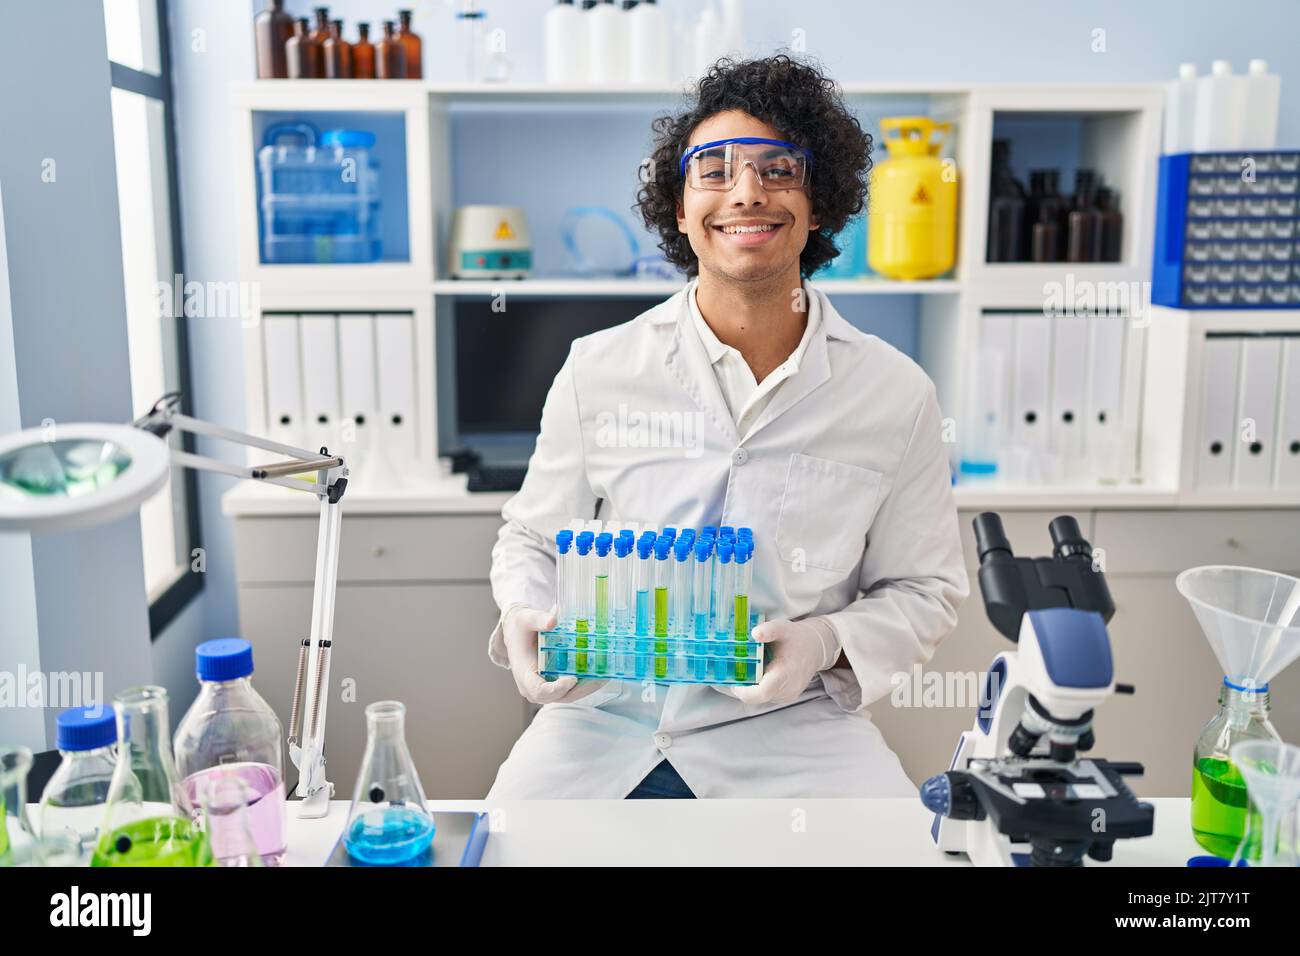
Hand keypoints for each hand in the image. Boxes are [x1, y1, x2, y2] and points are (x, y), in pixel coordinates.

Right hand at [500, 605, 610, 704]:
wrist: (518, 632)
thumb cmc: (521, 626)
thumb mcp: (526, 618)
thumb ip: (538, 619)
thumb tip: (553, 620)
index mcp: (524, 674)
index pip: (540, 691)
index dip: (556, 689)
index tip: (572, 679)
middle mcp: (533, 687)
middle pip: (559, 697)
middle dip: (581, 689)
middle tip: (600, 678)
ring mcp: (545, 688)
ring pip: (568, 695)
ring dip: (587, 687)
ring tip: (605, 676)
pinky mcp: (555, 684)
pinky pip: (571, 689)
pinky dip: (586, 683)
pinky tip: (601, 673)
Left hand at [727, 617, 841, 706]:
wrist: (815, 648)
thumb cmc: (796, 637)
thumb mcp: (782, 627)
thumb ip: (769, 630)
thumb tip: (754, 634)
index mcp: (785, 673)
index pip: (762, 693)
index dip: (744, 692)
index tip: (733, 683)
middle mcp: (787, 689)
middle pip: (757, 696)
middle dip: (744, 686)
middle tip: (737, 670)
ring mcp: (788, 695)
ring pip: (761, 697)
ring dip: (752, 687)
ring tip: (751, 669)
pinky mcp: (787, 697)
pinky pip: (768, 696)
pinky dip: (760, 687)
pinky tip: (761, 673)